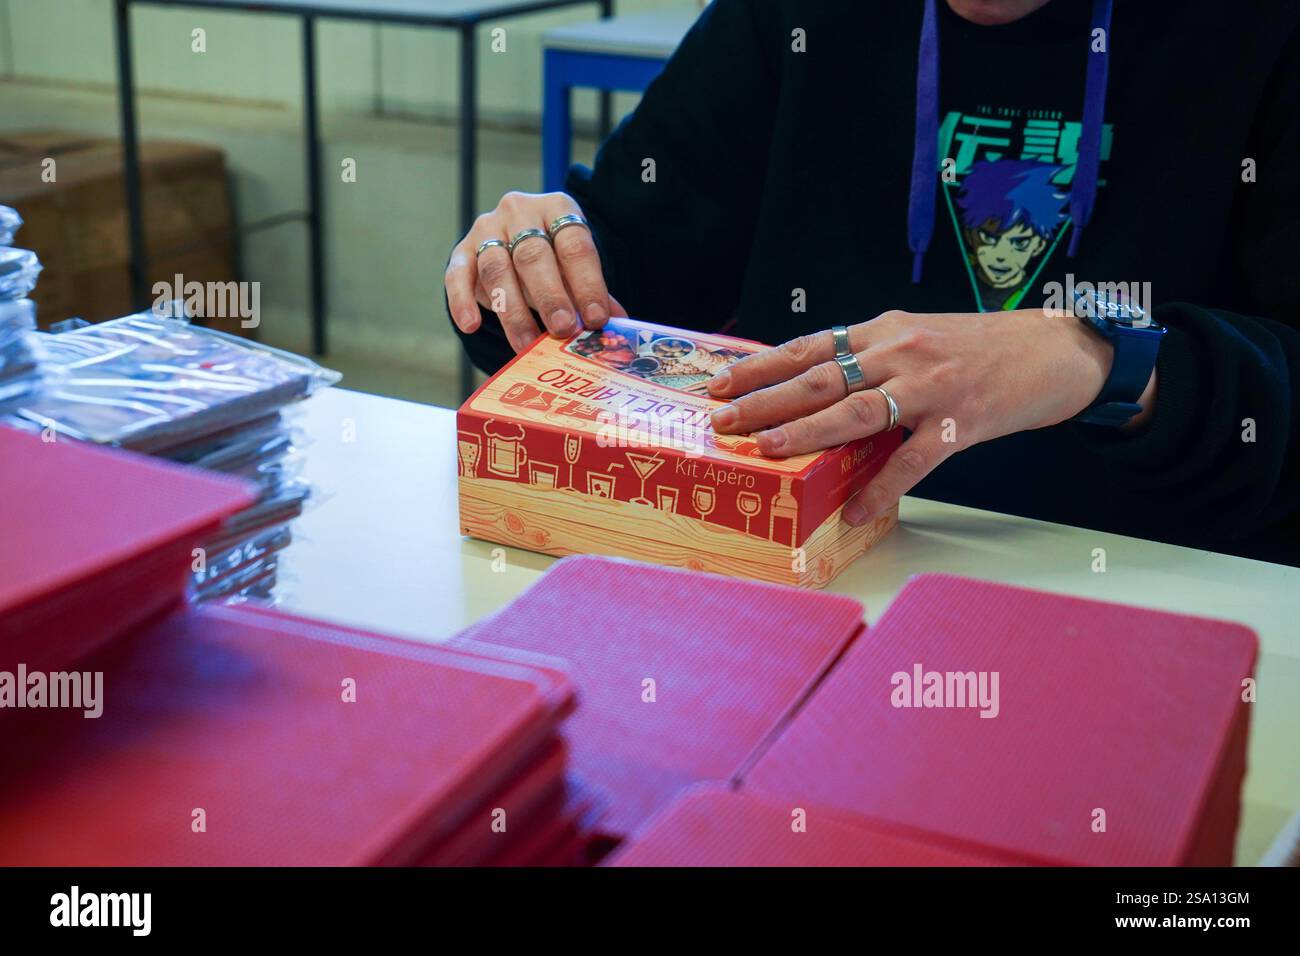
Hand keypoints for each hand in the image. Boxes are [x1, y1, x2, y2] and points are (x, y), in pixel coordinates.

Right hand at [445, 191, 624, 353]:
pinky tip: (471, 325)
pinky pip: (457, 275)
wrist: (513, 241)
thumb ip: (592, 293)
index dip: (587, 283)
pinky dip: (461, 301)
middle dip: (550, 296)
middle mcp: (520, 211)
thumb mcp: (577, 268)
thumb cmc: (555, 258)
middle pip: (533, 255)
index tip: (596, 318)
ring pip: (497, 268)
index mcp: (558, 209)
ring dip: (513, 311)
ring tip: (528, 344)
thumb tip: (617, 327)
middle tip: (563, 330)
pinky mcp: (462, 250)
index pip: (574, 244)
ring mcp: (487, 228)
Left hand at [707, 309, 1123, 524]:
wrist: (1054, 348)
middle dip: (767, 401)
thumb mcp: (916, 337)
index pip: (809, 348)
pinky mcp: (961, 422)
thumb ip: (868, 359)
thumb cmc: (978, 348)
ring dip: (808, 432)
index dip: (761, 366)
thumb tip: (812, 389)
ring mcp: (931, 388)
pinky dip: (883, 486)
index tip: (720, 383)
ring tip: (769, 450)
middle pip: (821, 378)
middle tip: (726, 421)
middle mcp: (900, 353)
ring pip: (858, 411)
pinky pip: (914, 460)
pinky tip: (857, 509)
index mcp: (883, 332)